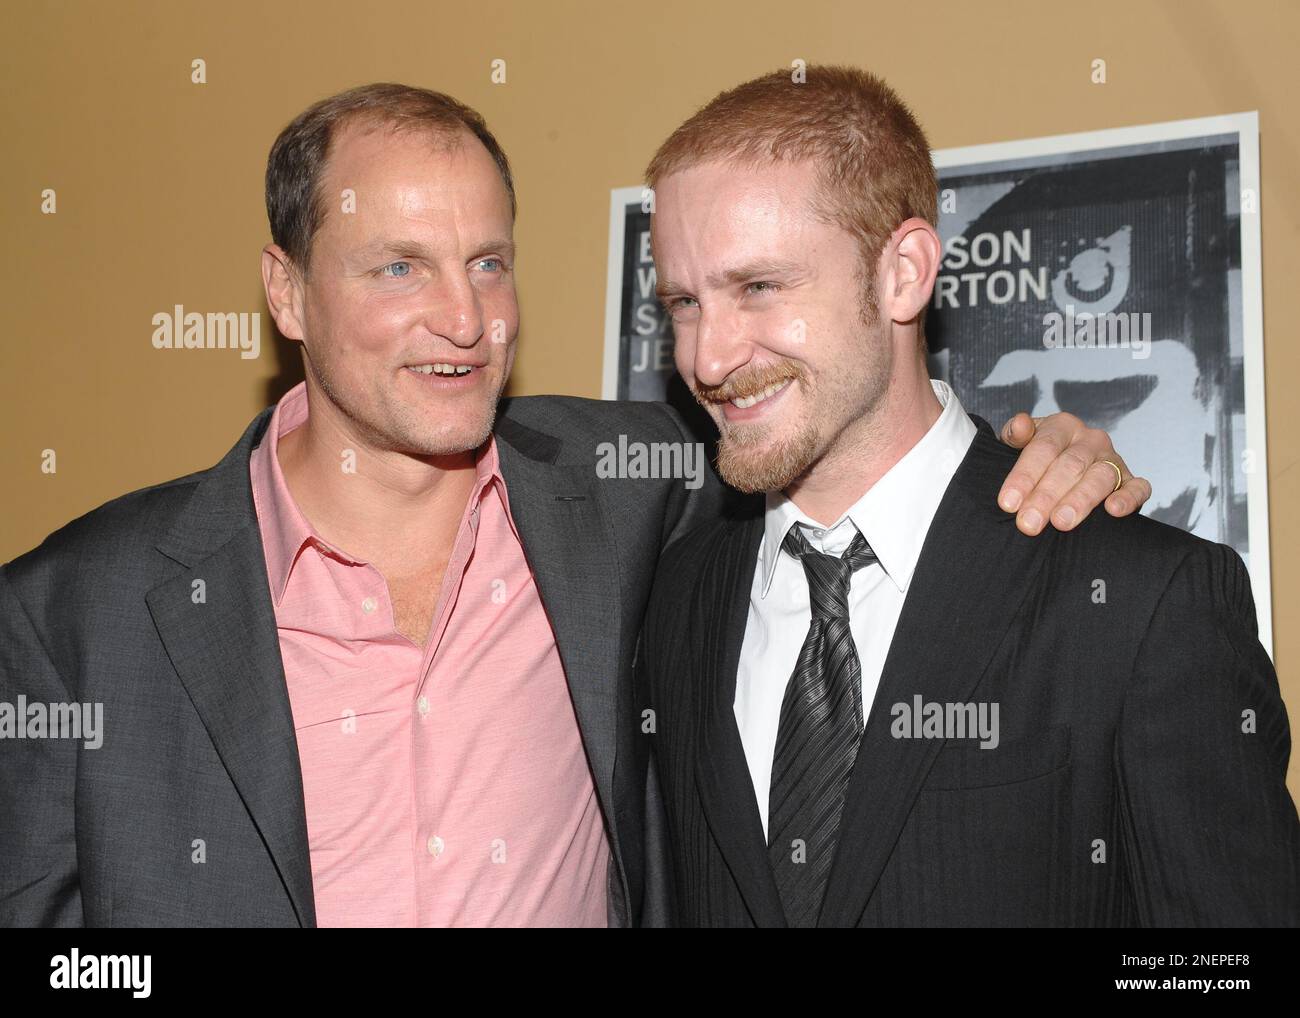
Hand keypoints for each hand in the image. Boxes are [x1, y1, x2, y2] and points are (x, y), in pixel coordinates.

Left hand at [997, 412, 1151, 535]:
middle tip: (1029, 523)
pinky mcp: (1130, 481)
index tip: (1008, 503)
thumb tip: (1019, 425)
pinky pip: (1137, 487)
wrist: (1057, 470)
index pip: (1043, 448)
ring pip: (1100, 477)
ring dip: (1080, 500)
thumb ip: (1014, 435)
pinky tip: (1113, 510)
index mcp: (1062, 426)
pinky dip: (1128, 498)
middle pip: (1070, 465)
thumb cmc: (1034, 460)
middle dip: (1046, 496)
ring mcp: (1113, 459)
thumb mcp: (1017, 444)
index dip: (1024, 476)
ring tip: (1061, 522)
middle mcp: (1090, 439)